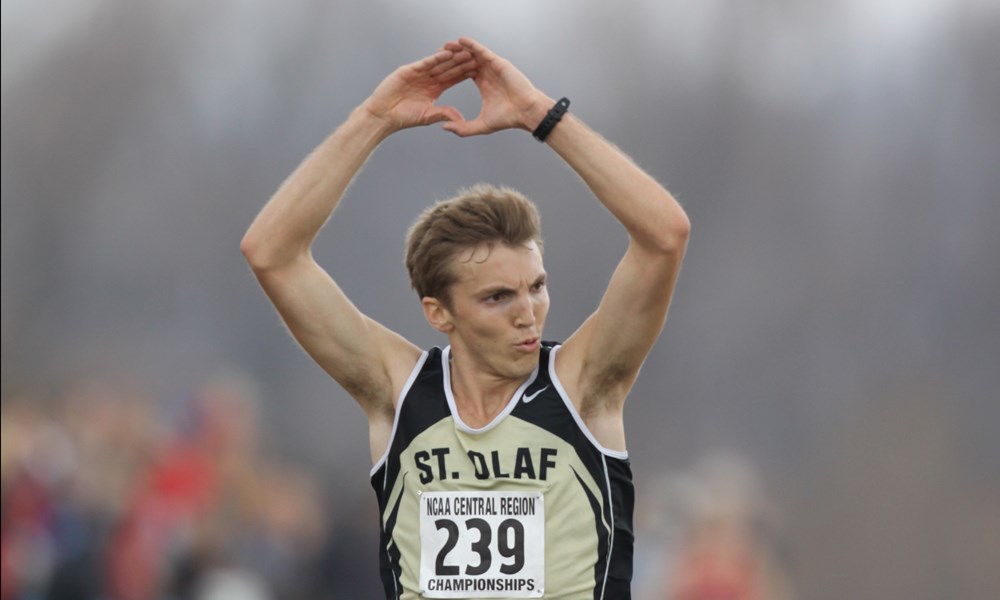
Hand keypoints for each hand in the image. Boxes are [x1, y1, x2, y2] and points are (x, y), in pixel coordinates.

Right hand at [362, 48, 476, 131]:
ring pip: (439, 63)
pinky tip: (447, 53)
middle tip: (477, 56)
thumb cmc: (404, 117)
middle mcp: (428, 79)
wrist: (383, 115)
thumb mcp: (428, 116)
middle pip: (449, 68)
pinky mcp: (409, 70)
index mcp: (434, 88)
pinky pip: (425, 63)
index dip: (465, 73)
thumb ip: (444, 114)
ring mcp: (419, 73)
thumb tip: (461, 119)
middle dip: (462, 62)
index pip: (453, 78)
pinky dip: (435, 58)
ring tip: (465, 52)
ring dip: (452, 58)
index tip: (479, 70)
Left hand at [441, 37, 552, 136]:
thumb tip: (444, 127)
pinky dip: (472, 45)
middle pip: (466, 61)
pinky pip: (482, 51)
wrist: (525, 112)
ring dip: (459, 49)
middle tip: (437, 54)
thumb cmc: (508, 118)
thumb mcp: (481, 125)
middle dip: (452, 58)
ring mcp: (493, 67)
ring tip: (445, 45)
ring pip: (473, 54)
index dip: (451, 71)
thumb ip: (462, 128)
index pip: (463, 73)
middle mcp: (488, 74)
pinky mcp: (498, 62)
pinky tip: (460, 40)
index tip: (438, 70)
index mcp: (483, 84)